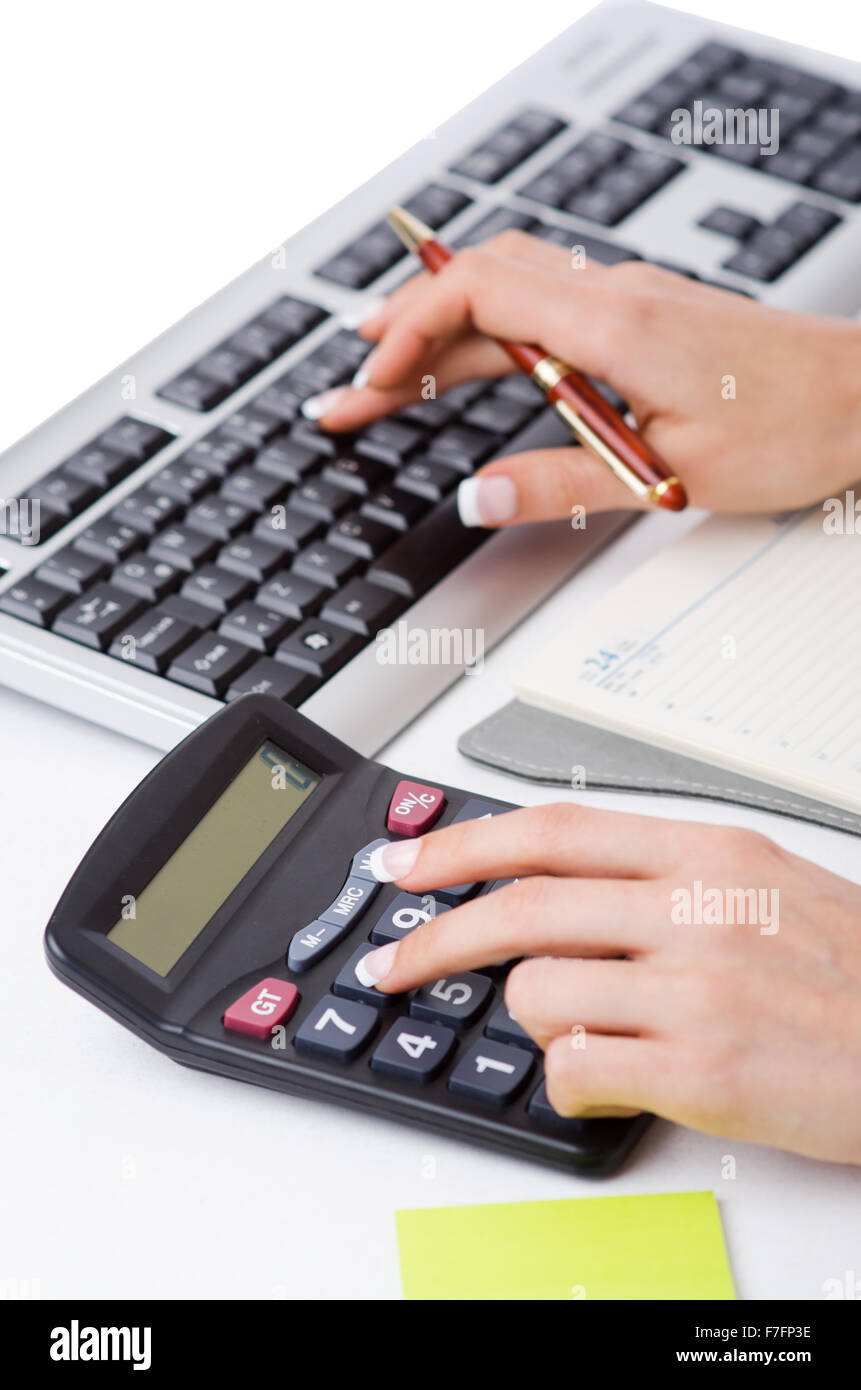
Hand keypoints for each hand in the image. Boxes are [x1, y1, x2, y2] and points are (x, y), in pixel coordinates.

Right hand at [303, 231, 860, 519]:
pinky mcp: (642, 318)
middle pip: (476, 287)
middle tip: (350, 387)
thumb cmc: (794, 423)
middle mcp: (612, 298)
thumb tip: (476, 498)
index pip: (476, 295)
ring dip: (441, 326)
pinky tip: (475, 360)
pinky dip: (489, 329)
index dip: (409, 337)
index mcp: (610, 324)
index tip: (371, 387)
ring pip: (507, 290)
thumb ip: (560, 485)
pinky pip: (543, 305)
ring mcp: (627, 302)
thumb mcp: (667, 473)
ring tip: (387, 367)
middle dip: (401, 334)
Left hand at [359, 805, 860, 1163]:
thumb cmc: (853, 971)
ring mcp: (697, 990)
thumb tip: (558, 887)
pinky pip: (575, 1070)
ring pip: (537, 994)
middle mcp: (695, 910)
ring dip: (538, 1021)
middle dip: (434, 938)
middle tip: (392, 961)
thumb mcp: (764, 885)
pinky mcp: (703, 1071)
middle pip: (520, 909)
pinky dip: (571, 1080)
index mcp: (706, 853)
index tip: (405, 866)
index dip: (460, 846)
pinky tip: (613, 1078)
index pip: (552, 832)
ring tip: (593, 1033)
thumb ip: (663, 877)